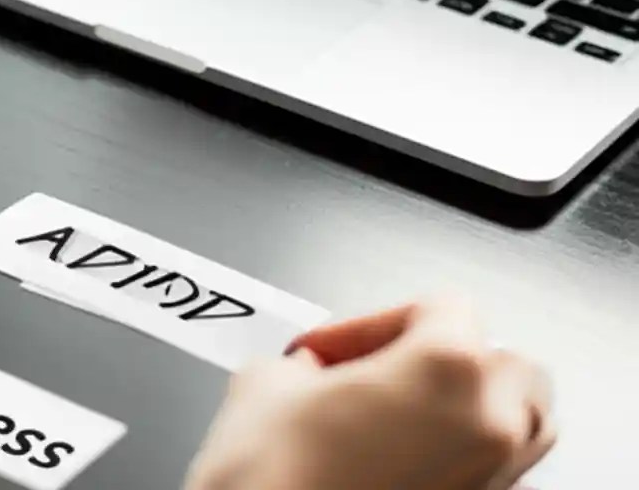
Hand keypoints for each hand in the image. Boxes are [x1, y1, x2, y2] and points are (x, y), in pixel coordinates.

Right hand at [185, 297, 554, 489]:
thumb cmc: (272, 483)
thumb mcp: (266, 384)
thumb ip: (304, 360)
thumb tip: (307, 370)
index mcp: (448, 369)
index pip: (439, 307)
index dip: (371, 322)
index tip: (330, 348)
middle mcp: (489, 425)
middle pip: (495, 360)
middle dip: (434, 360)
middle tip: (364, 374)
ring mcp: (495, 482)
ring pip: (514, 421)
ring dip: (462, 409)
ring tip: (389, 421)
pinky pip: (493, 475)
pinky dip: (457, 461)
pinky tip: (396, 466)